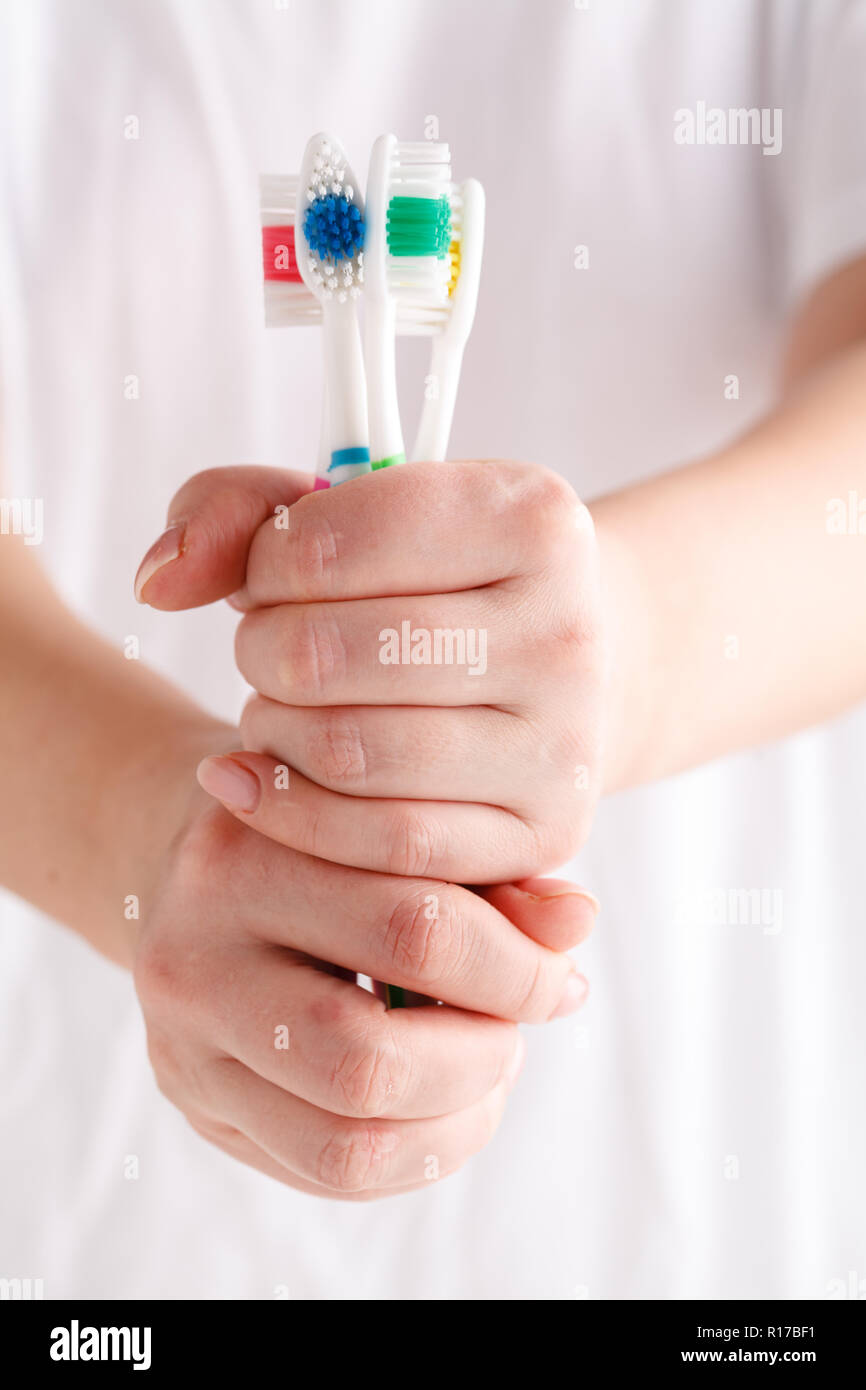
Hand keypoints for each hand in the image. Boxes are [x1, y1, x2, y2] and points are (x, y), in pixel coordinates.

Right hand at [134, 792, 594, 1199]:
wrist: (192, 869)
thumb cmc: (322, 841)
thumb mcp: (397, 832)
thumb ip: (491, 875)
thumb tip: (579, 919)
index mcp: (246, 854)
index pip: (415, 929)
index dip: (518, 968)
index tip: (558, 978)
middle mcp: (193, 954)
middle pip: (367, 1058)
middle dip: (478, 1058)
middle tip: (512, 1030)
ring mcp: (183, 1045)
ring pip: (344, 1142)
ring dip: (453, 1122)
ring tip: (486, 1069)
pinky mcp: (194, 1107)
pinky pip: (325, 1172)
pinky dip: (416, 1153)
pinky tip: (442, 1102)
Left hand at [137, 461, 605, 883]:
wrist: (549, 667)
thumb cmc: (432, 583)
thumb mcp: (348, 516)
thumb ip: (238, 513)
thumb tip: (157, 583)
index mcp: (534, 518)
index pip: (327, 542)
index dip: (262, 564)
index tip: (271, 577)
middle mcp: (568, 630)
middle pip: (330, 655)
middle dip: (261, 654)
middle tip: (270, 653)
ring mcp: (565, 742)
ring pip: (353, 753)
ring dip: (273, 732)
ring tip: (276, 710)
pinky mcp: (546, 833)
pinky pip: (389, 844)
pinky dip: (294, 815)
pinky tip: (256, 779)